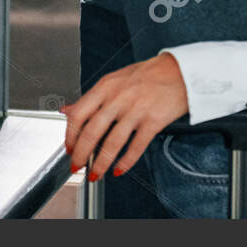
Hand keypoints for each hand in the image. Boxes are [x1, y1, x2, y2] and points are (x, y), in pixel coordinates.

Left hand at [63, 53, 189, 179]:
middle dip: (81, 154)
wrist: (180, 72)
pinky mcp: (153, 121)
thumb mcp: (113, 80)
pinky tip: (119, 169)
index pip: (79, 114)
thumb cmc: (146, 75)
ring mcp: (136, 110)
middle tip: (77, 166)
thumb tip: (66, 110)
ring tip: (95, 174)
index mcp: (105, 87)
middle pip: (92, 132)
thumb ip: (90, 98)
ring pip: (112, 143)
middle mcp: (118, 98)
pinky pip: (136, 147)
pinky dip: (126, 162)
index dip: (70, 135)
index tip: (68, 148)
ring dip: (101, 163)